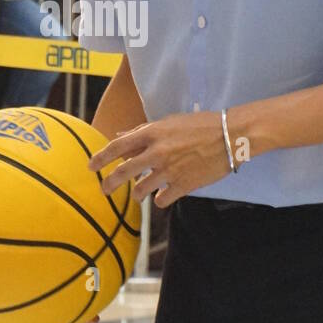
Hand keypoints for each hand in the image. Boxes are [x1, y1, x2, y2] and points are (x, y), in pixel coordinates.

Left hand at [87, 111, 239, 208]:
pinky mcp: (183, 185)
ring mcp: (169, 171)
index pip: (117, 147)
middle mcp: (157, 153)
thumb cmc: (200, 125)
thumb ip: (144, 131)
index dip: (101, 157)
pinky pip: (162, 200)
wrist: (230, 136)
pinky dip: (160, 199)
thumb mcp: (169, 122)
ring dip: (138, 194)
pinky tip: (163, 196)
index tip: (92, 166)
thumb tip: (121, 136)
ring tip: (140, 194)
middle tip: (105, 190)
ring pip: (141, 190)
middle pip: (123, 172)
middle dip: (110, 184)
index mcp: (152, 134)